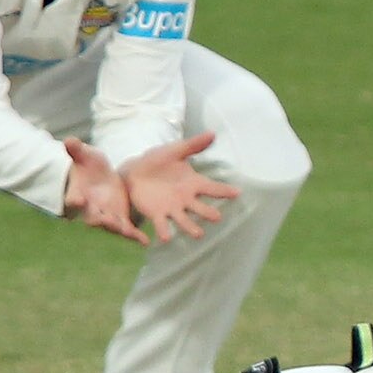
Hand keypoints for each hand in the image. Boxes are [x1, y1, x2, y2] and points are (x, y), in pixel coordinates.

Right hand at [60, 139, 143, 244]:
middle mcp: (90, 208)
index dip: (74, 199)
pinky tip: (145, 241)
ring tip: (128, 232)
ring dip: (119, 229)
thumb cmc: (87, 164)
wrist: (99, 176)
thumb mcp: (84, 155)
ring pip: (111, 226)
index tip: (77, 200)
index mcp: (78, 192)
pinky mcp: (119, 217)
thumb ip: (77, 150)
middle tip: (107, 220)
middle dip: (100, 220)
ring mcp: (105, 214)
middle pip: (93, 217)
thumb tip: (68, 140)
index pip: (73, 197)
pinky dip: (134, 236)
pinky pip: (127, 229)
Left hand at [121, 131, 239, 240]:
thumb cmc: (158, 160)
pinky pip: (162, 224)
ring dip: (191, 228)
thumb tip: (212, 133)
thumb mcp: (175, 151)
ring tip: (198, 235)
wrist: (134, 171)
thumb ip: (193, 145)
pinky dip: (164, 231)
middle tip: (217, 217)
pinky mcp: (157, 214)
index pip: (212, 188)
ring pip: (184, 220)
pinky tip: (166, 238)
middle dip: (208, 213)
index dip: (224, 190)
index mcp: (193, 183)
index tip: (238, 192)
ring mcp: (172, 208)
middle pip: (200, 208)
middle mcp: (186, 199)